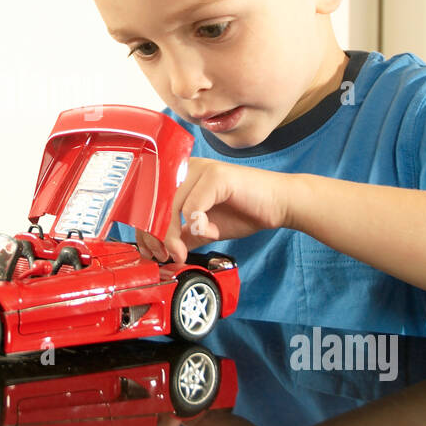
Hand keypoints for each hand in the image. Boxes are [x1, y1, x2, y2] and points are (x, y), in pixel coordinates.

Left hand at [136, 158, 291, 263]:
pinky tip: (211, 232)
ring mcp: (201, 169)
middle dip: (155, 236)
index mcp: (180, 177)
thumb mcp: (204, 229)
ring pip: (171, 207)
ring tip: (183, 252)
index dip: (145, 229)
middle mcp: (187, 168)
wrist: (280, 205)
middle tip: (165, 256)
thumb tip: (162, 253)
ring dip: (173, 237)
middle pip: (156, 204)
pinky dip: (198, 227)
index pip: (150, 202)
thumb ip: (183, 236)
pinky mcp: (216, 175)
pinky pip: (193, 208)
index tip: (151, 252)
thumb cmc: (245, 211)